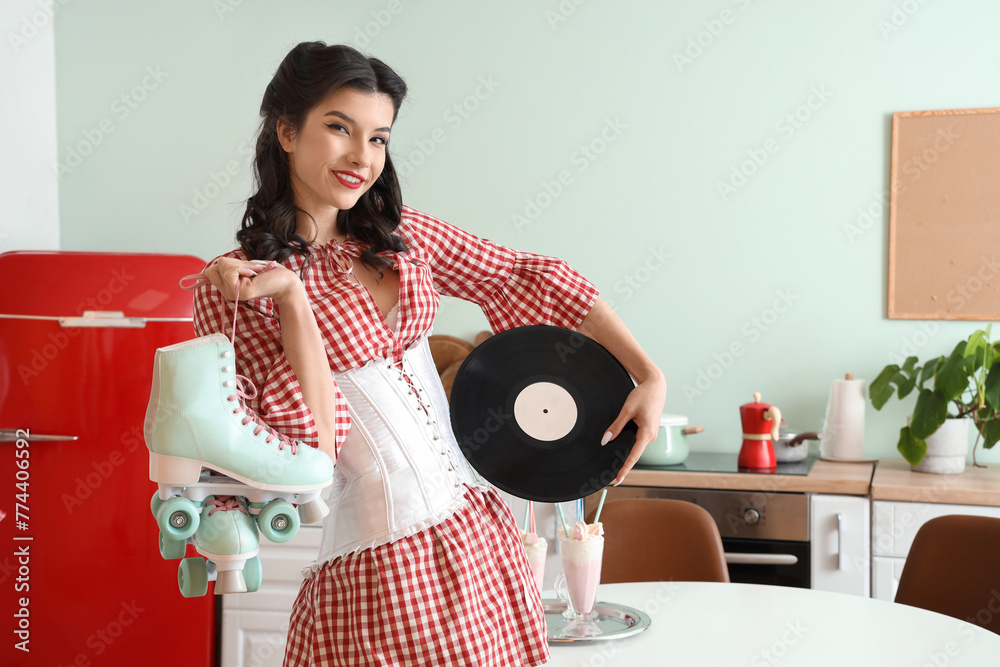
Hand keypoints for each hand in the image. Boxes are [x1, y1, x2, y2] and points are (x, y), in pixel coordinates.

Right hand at [204, 257, 300, 303]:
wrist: (286, 282)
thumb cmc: (268, 273)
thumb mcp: (244, 268)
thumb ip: (230, 267)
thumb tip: (216, 263)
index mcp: (228, 288)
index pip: (210, 271)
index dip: (226, 264)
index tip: (244, 268)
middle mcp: (228, 293)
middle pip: (215, 267)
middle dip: (233, 262)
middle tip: (250, 270)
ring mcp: (234, 294)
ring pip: (223, 267)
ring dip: (241, 264)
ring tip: (255, 272)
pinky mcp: (241, 292)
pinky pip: (230, 271)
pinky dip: (244, 267)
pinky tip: (255, 274)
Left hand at [603, 371, 665, 485]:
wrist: (655, 386)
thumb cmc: (643, 396)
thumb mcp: (627, 410)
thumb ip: (616, 426)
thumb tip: (606, 440)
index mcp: (647, 432)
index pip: (634, 455)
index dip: (625, 468)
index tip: (618, 479)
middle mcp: (651, 436)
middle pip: (634, 453)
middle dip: (623, 463)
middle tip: (611, 476)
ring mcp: (651, 434)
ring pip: (635, 446)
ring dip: (626, 451)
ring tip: (614, 462)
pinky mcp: (649, 430)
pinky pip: (638, 440)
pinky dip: (629, 443)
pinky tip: (620, 444)